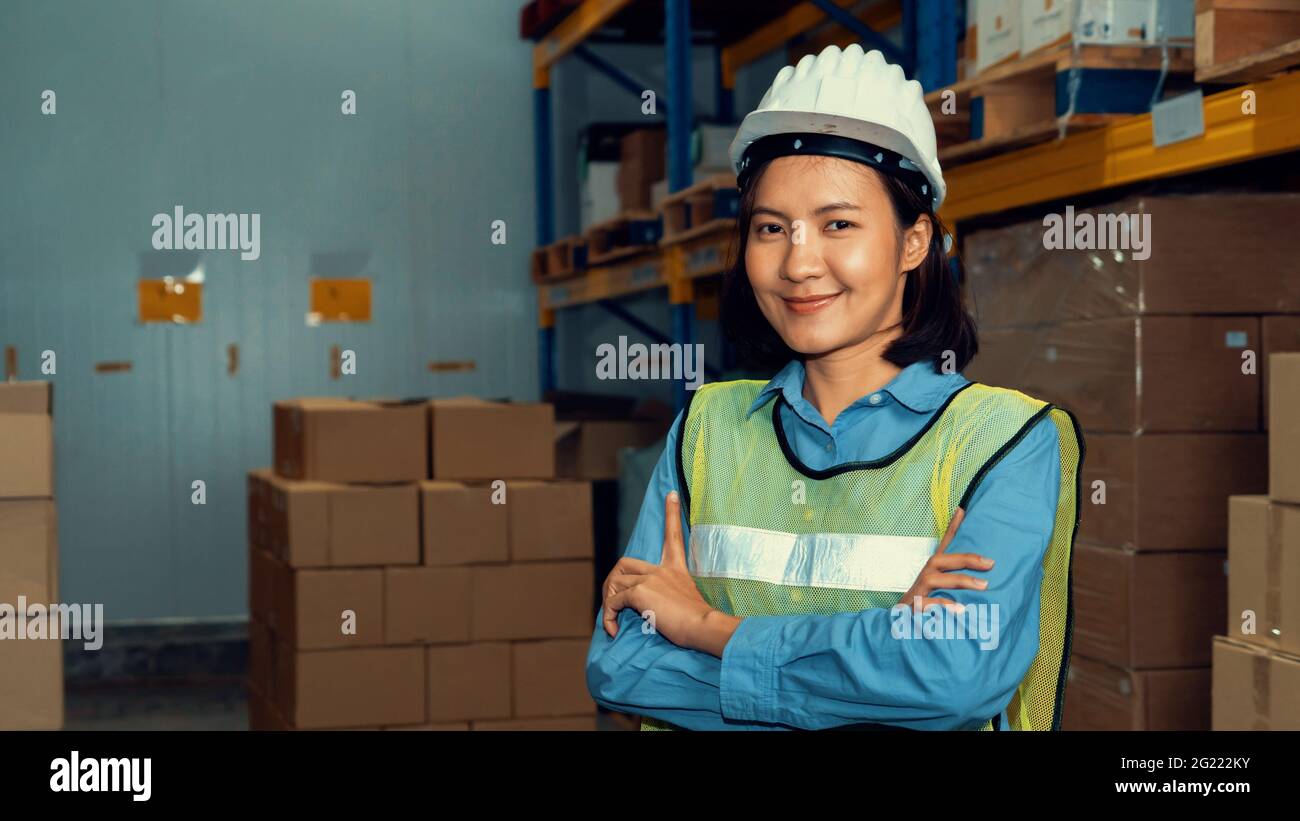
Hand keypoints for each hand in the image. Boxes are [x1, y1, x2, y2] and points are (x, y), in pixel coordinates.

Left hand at [600, 491, 738, 655]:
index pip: (673, 535)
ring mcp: (649, 578)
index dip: (671, 513)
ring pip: (615, 583)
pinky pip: (613, 601)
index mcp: (676, 568)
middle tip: (613, 603)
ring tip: (613, 623)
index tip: (671, 494)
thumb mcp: (689, 601)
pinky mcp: (640, 592)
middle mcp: (661, 569)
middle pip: (624, 564)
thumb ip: (672, 597)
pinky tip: (614, 631)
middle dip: (612, 582)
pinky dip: (608, 616)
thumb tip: (656, 608)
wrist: (704, 627)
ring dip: (608, 603)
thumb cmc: (700, 622)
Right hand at [897, 508, 992, 613]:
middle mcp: (925, 575)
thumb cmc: (926, 598)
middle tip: (991, 563)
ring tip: (983, 586)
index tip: (963, 510)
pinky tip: (961, 609)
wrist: (900, 622)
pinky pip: (929, 604)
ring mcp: (919, 590)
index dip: (953, 527)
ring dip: (960, 581)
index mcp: (934, 568)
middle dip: (966, 559)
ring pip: (935, 580)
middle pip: (941, 559)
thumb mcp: (941, 581)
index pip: (944, 544)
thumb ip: (957, 567)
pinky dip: (944, 605)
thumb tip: (969, 539)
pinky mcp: (915, 607)